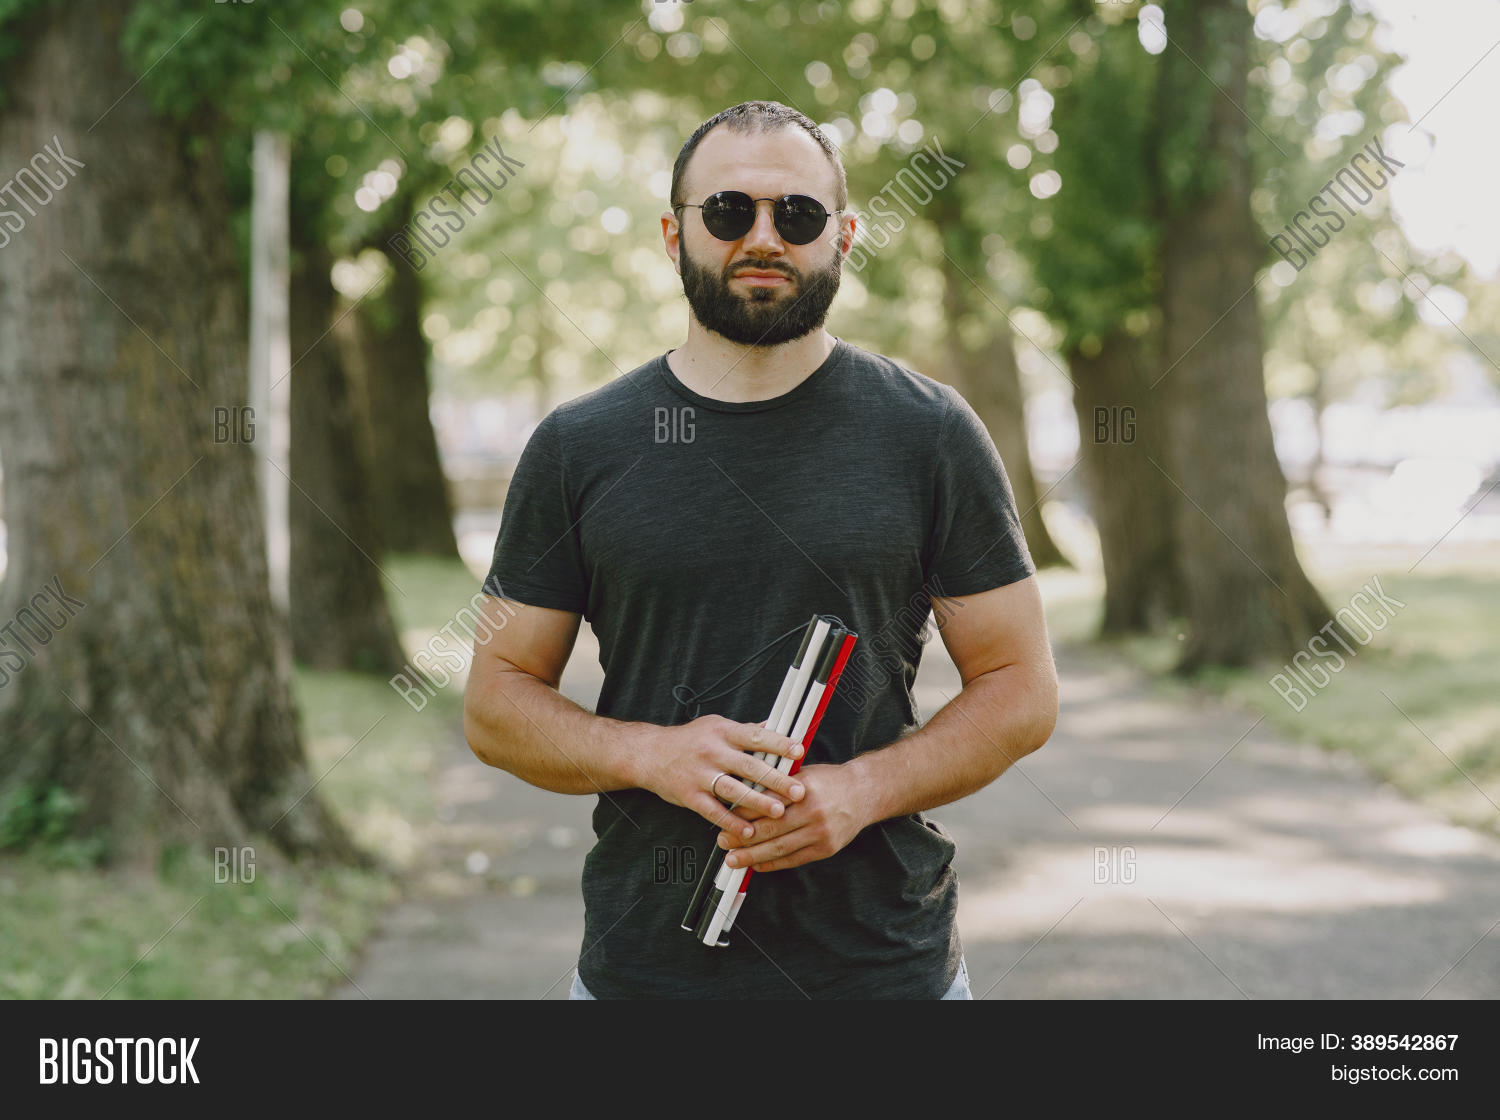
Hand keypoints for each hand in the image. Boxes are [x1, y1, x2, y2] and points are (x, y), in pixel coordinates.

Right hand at [635, 715, 806, 836]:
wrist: (649, 754)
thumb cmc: (688, 740)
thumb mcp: (716, 726)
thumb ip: (745, 731)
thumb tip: (773, 727)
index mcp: (723, 732)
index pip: (755, 736)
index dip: (778, 744)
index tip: (798, 751)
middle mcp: (712, 752)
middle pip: (749, 766)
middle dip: (775, 779)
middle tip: (798, 790)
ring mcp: (700, 775)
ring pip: (733, 790)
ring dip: (757, 802)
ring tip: (777, 811)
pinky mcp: (690, 795)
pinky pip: (713, 811)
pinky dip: (731, 822)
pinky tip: (748, 831)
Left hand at [715, 763, 868, 872]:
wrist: (864, 793)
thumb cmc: (830, 781)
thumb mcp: (803, 773)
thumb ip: (777, 786)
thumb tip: (744, 798)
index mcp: (804, 787)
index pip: (767, 802)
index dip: (743, 812)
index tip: (725, 817)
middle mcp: (813, 810)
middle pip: (770, 828)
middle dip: (742, 837)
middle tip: (723, 841)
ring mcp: (820, 832)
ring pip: (779, 847)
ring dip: (752, 856)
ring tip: (734, 859)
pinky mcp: (826, 848)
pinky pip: (794, 860)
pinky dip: (773, 864)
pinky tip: (757, 864)